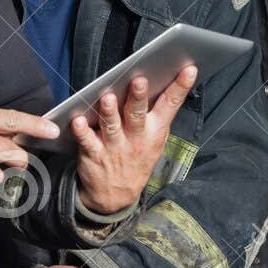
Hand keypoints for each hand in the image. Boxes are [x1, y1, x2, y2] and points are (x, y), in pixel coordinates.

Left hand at [72, 67, 196, 214]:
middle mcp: (136, 138)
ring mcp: (114, 147)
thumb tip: (158, 80)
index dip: (180, 87)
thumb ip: (156, 114)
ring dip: (110, 112)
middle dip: (138, 97)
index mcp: (154, 131)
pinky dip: (82, 131)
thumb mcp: (154, 141)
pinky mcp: (93, 154)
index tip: (188, 70)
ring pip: (112, 126)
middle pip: (137, 114)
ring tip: (108, 98)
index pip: (170, 106)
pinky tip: (78, 121)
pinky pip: (87, 141)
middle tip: (139, 81)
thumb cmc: (136, 158)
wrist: (116, 197)